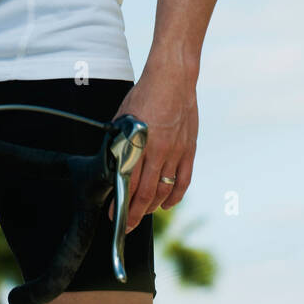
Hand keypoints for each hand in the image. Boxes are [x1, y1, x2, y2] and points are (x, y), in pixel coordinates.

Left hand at [107, 66, 197, 232]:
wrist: (173, 79)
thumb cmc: (144, 94)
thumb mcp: (123, 116)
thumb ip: (120, 140)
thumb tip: (114, 161)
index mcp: (140, 143)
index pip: (129, 183)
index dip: (122, 203)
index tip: (114, 214)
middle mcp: (159, 151)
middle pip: (147, 193)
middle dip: (135, 214)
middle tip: (127, 225)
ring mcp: (176, 152)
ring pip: (165, 190)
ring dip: (153, 207)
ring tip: (144, 214)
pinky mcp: (189, 149)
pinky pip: (183, 180)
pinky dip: (175, 196)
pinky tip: (166, 204)